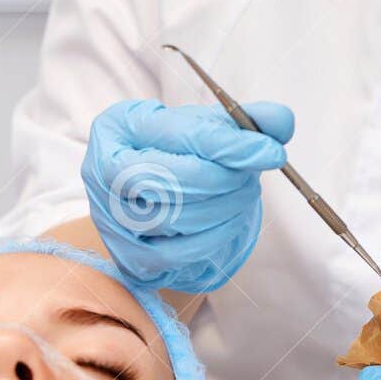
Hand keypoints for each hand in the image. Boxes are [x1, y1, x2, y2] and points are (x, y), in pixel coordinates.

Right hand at [82, 97, 293, 292]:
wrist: (149, 196)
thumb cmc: (173, 153)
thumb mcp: (203, 125)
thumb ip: (242, 121)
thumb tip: (280, 121)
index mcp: (116, 128)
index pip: (178, 135)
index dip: (229, 144)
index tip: (271, 150)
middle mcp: (100, 174)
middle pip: (172, 181)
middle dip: (225, 180)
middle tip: (253, 177)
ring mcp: (110, 220)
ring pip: (176, 220)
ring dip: (225, 209)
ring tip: (242, 194)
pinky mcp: (128, 258)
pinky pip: (178, 255)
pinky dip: (214, 239)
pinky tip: (229, 221)